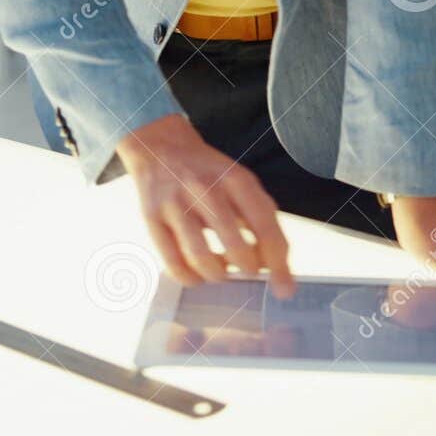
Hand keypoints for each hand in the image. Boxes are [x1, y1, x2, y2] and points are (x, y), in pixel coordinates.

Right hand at [116, 114, 295, 297]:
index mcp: (235, 179)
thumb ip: (261, 217)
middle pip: (234, 246)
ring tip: (222, 270)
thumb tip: (276, 263)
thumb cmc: (208, 173)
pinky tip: (197, 273)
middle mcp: (205, 189)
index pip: (265, 228)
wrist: (160, 147)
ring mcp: (175, 204)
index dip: (278, 264)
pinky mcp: (151, 219)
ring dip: (218, 275)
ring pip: (201, 258)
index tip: (284, 288)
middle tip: (249, 271)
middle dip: (248, 270)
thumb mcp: (241, 182)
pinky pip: (172, 263)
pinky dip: (190, 277)